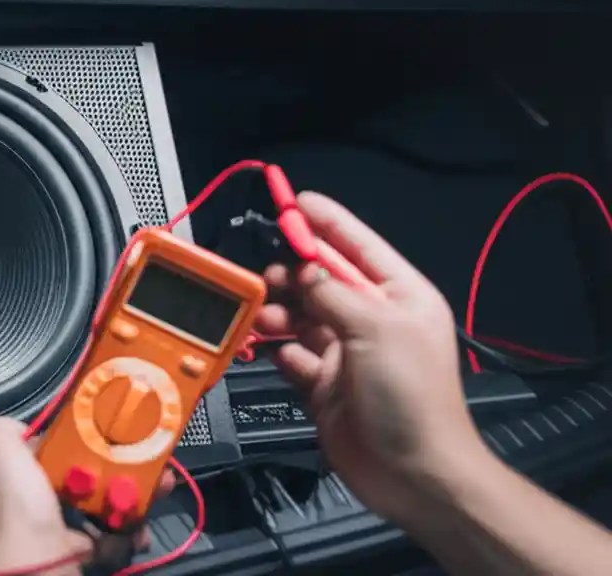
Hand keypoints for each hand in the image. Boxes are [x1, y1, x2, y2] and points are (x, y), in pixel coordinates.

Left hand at [0, 417, 172, 574]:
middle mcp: (38, 506)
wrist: (28, 565)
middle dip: (125, 471)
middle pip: (90, 481)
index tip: (117, 434)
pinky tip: (136, 532)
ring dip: (135, 502)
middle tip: (155, 466)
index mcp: (18, 478)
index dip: (86, 443)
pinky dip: (128, 538)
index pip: (56, 454)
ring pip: (107, 511)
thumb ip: (5, 430)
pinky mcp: (83, 560)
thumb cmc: (14, 503)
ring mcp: (61, 535)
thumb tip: (25, 428)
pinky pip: (113, 544)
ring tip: (158, 492)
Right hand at [256, 192, 488, 524]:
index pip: (357, 245)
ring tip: (263, 317)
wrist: (413, 474)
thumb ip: (332, 291)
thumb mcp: (375, 328)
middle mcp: (372, 320)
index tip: (292, 200)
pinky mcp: (325, 385)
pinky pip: (292, 356)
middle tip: (267, 276)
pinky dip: (278, 351)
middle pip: (322, 280)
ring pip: (301, 317)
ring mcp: (348, 353)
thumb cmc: (410, 396)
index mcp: (399, 296)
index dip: (325, 222)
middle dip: (292, 273)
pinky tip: (272, 351)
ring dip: (279, 313)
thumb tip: (302, 268)